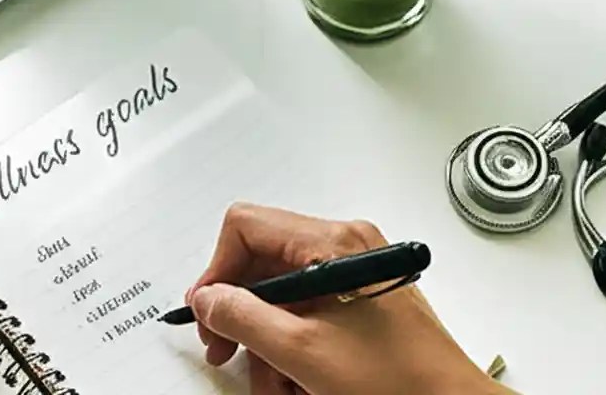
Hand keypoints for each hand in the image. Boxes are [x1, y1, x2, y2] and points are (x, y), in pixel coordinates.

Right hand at [187, 204, 511, 394]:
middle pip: (264, 262)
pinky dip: (295, 347)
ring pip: (284, 295)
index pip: (247, 227)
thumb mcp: (303, 352)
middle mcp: (346, 246)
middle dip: (241, 314)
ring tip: (277, 385)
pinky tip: (299, 383)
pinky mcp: (363, 298)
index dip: (217, 270)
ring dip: (269, 343)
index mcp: (334, 243)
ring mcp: (356, 272)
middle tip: (224, 350)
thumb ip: (244, 317)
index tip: (206, 311)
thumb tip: (208, 298)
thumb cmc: (399, 380)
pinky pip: (310, 312)